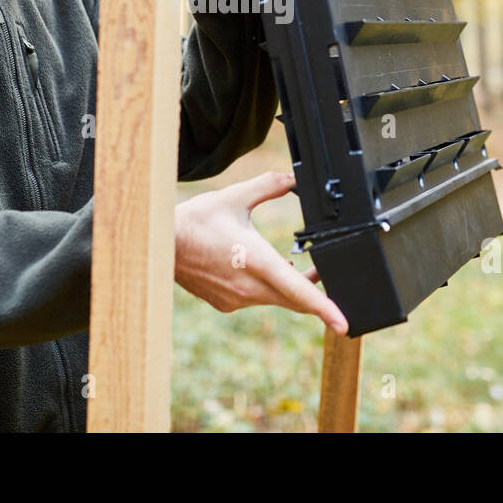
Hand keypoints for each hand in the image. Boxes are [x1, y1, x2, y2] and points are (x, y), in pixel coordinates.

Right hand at [174, 171, 348, 334]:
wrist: (160, 245)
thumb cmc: (195, 221)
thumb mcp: (235, 197)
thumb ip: (269, 186)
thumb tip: (293, 177)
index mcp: (256, 261)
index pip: (298, 291)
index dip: (324, 309)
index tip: (343, 324)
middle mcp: (249, 287)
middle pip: (294, 299)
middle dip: (314, 289)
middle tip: (324, 270)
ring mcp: (236, 299)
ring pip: (275, 298)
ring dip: (287, 285)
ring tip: (291, 263)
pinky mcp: (225, 303)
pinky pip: (255, 299)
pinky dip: (264, 287)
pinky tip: (258, 269)